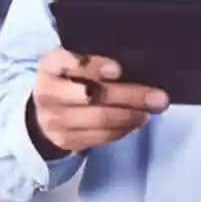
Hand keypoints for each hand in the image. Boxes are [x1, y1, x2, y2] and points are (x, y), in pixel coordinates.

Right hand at [30, 49, 169, 155]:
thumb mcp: (72, 61)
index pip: (68, 62)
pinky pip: (99, 137)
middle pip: (92, 95)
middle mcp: (49, 93)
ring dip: (129, 116)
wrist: (42, 111)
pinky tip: (135, 122)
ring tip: (149, 111)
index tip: (118, 70)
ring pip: (99, 119)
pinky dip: (121, 129)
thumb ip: (94, 60)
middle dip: (129, 96)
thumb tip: (139, 65)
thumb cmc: (69, 77)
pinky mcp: (66, 140)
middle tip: (158, 97)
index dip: (93, 66)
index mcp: (51, 65)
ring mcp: (55, 119)